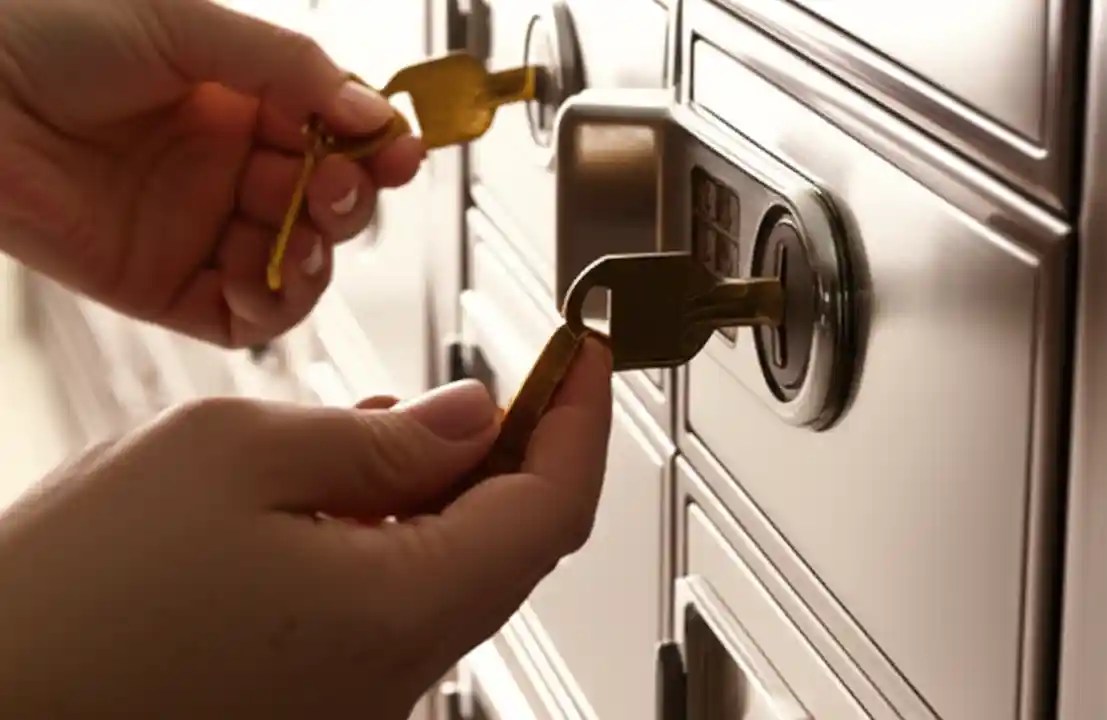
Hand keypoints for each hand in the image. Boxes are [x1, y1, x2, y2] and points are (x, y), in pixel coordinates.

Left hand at [0, 0, 423, 346]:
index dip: (376, 150)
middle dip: (345, 203)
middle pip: (330, 207)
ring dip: (316, 260)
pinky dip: (269, 310)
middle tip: (329, 188)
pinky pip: (245, 317)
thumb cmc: (51, 33)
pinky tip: (259, 284)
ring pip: (300, 266)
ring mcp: (202, 231)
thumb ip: (290, 68)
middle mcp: (229, 169)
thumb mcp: (190, 25)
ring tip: (299, 238)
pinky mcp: (167, 286)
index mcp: (244, 103)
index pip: (339, 137)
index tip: (400, 154)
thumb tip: (375, 115)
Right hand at [0, 341, 612, 718]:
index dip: (580, 420)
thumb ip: (381, 438)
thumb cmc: (76, 597)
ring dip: (456, 485)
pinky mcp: (316, 694)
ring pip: (454, 568)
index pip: (551, 506)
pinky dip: (399, 529)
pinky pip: (395, 599)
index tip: (585, 359)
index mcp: (402, 609)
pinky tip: (356, 482)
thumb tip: (471, 419)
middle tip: (524, 375)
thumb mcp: (234, 456)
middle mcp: (396, 669)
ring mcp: (358, 692)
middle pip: (513, 541)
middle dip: (528, 446)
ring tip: (422, 416)